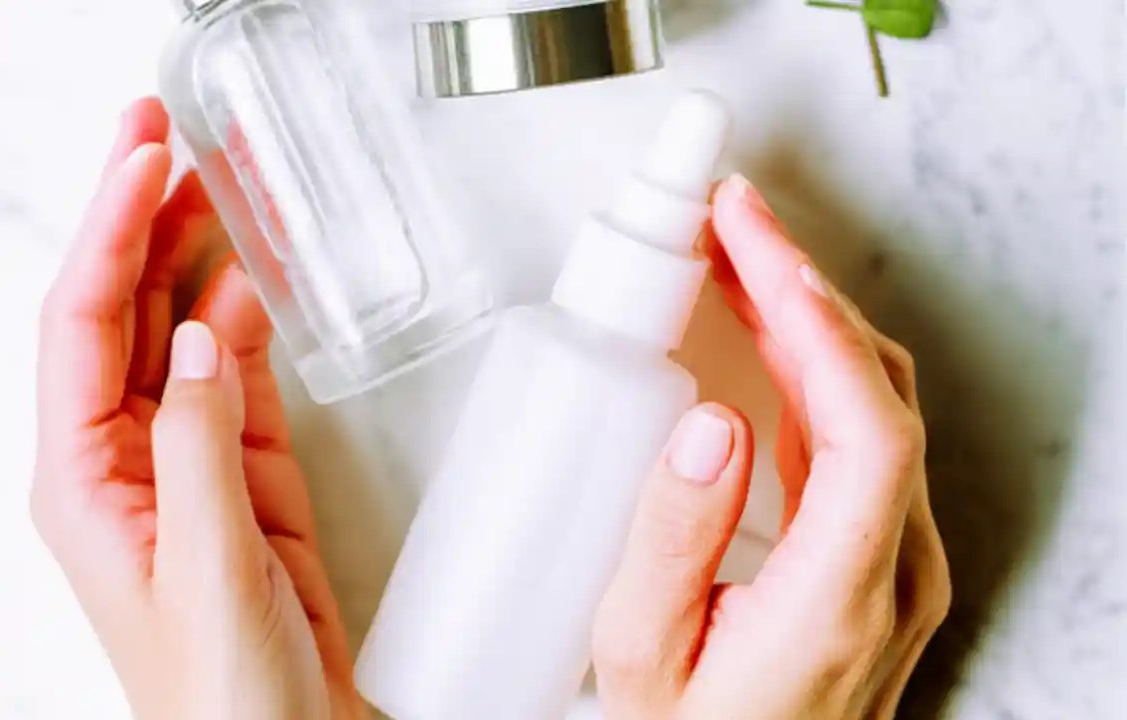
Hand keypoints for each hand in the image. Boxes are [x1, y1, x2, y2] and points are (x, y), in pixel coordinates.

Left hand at [30, 98, 363, 719]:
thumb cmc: (225, 698)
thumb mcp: (206, 573)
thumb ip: (200, 449)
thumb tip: (204, 337)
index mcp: (83, 481)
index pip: (80, 326)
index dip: (107, 231)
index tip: (141, 160)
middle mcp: (124, 458)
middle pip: (121, 309)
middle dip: (139, 216)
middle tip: (166, 133)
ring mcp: (186, 461)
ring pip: (180, 330)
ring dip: (196, 255)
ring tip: (218, 180)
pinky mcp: (245, 473)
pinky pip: (238, 373)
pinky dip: (248, 317)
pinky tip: (256, 273)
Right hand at [592, 174, 950, 718]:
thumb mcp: (641, 656)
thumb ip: (672, 540)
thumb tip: (709, 425)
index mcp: (840, 600)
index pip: (869, 433)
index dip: (820, 326)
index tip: (758, 250)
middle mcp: (893, 575)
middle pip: (879, 397)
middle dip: (805, 290)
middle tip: (734, 220)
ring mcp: (898, 564)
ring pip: (875, 406)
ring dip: (809, 318)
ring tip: (738, 256)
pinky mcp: (879, 555)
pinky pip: (860, 437)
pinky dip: (813, 366)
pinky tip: (764, 332)